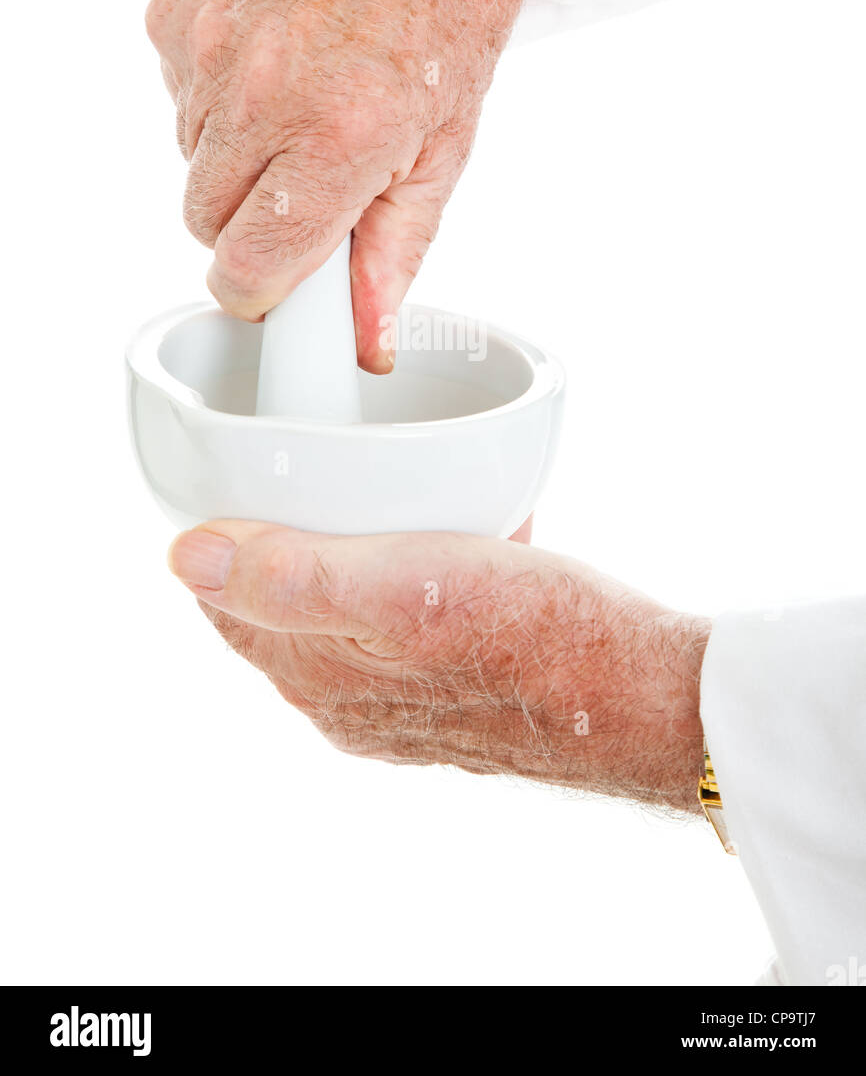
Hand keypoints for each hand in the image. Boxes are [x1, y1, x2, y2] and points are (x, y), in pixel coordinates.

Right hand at [146, 0, 556, 371]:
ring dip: (234, 149)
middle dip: (252, 215)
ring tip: (302, 90)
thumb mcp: (443, 150)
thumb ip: (393, 254)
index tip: (281, 273)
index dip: (261, 286)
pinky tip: (274, 46)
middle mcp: (262, 88)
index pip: (244, 270)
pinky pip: (173, 90)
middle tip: (311, 166)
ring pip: (188, 156)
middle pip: (205, 221)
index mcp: (338, 137)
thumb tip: (365, 345)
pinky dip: (214, 87)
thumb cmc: (451, 16)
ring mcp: (209, 37)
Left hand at [168, 522, 708, 811]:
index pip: (232, 602)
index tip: (255, 471)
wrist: (643, 696)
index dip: (233, 533)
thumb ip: (292, 577)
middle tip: (327, 470)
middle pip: (287, 604)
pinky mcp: (456, 693)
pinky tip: (464, 539)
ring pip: (349, 611)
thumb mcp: (401, 590)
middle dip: (296, 537)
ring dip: (362, 552)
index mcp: (319, 680)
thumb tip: (185, 556)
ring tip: (401, 497)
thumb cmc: (531, 634)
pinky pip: (409, 624)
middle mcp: (350, 704)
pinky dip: (419, 577)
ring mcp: (404, 705)